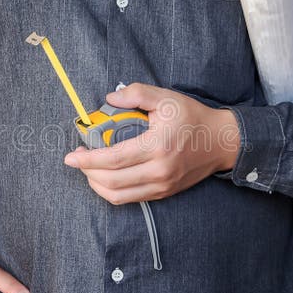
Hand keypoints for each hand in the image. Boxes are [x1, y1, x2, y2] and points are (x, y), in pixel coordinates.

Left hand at [63, 83, 240, 203]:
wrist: (221, 142)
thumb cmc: (192, 117)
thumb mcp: (165, 97)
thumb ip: (136, 93)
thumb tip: (109, 98)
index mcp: (157, 147)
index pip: (113, 159)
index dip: (87, 160)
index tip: (71, 156)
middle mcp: (158, 171)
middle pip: (111, 181)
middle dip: (87, 172)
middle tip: (77, 159)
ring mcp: (161, 185)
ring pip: (118, 196)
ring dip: (97, 185)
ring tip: (89, 169)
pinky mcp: (163, 193)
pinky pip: (130, 199)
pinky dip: (112, 191)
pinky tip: (105, 177)